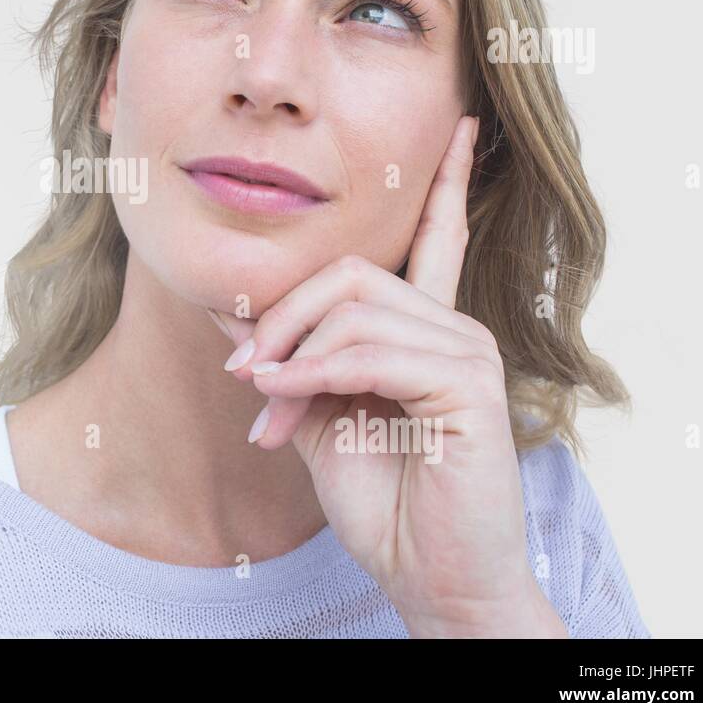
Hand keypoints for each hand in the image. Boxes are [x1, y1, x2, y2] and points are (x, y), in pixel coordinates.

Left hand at [206, 115, 566, 636]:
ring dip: (290, 355)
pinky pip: (370, 349)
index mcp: (426, 328)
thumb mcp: (317, 415)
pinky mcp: (469, 383)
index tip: (460, 125)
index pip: (439, 237)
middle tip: (244, 373)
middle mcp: (453, 327)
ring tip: (268, 406)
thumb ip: (288, 356)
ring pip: (354, 306)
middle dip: (281, 317)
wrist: (430, 577)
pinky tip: (289, 401)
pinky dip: (316, 372)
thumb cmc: (382, 500)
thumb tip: (233, 305)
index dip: (448, 182)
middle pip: (350, 273)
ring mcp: (467, 350)